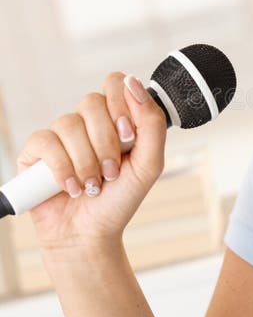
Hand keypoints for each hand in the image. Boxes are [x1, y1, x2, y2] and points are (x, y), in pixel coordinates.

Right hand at [16, 72, 166, 256]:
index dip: (121, 104)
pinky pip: (46, 142)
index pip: (115, 82)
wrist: (91, 234)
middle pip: (91, 102)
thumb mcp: (149, 163)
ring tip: (92, 185)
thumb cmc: (120, 199)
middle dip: (106, 142)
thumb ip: (152, 123)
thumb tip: (135, 83)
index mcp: (115, 118)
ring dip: (87, 161)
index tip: (128, 136)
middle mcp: (87, 122)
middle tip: (112, 172)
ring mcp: (60, 135)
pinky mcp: (37, 151)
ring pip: (69, 123)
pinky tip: (71, 187)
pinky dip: (63, 168)